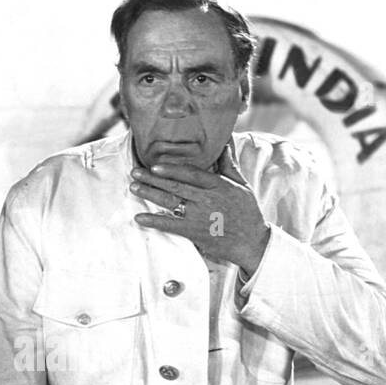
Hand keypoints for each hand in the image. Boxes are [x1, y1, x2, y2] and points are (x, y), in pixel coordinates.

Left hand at [130, 143, 269, 274]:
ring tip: (133, 187)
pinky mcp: (194, 232)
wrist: (252, 241)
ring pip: (170, 202)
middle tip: (135, 172)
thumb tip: (225, 143)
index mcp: (217, 185)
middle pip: (175, 186)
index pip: (190, 173)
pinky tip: (139, 217)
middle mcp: (206, 198)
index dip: (171, 169)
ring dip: (150, 194)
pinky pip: (170, 225)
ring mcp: (199, 216)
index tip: (155, 165)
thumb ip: (228, 164)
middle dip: (153, 178)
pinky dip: (154, 221)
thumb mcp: (241, 184)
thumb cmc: (247, 211)